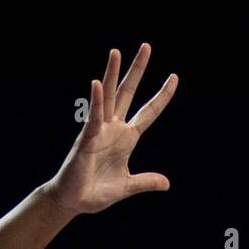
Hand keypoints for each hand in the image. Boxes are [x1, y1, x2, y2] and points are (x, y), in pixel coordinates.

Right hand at [42, 43, 176, 214]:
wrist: (74, 202)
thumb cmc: (96, 192)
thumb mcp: (127, 186)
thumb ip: (145, 181)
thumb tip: (166, 183)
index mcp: (127, 139)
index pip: (148, 112)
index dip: (162, 96)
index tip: (175, 77)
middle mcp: (113, 129)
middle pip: (128, 94)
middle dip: (137, 71)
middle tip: (146, 46)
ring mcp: (99, 131)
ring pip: (108, 98)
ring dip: (112, 75)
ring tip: (116, 52)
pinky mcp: (86, 139)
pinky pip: (92, 118)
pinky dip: (96, 102)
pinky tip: (98, 84)